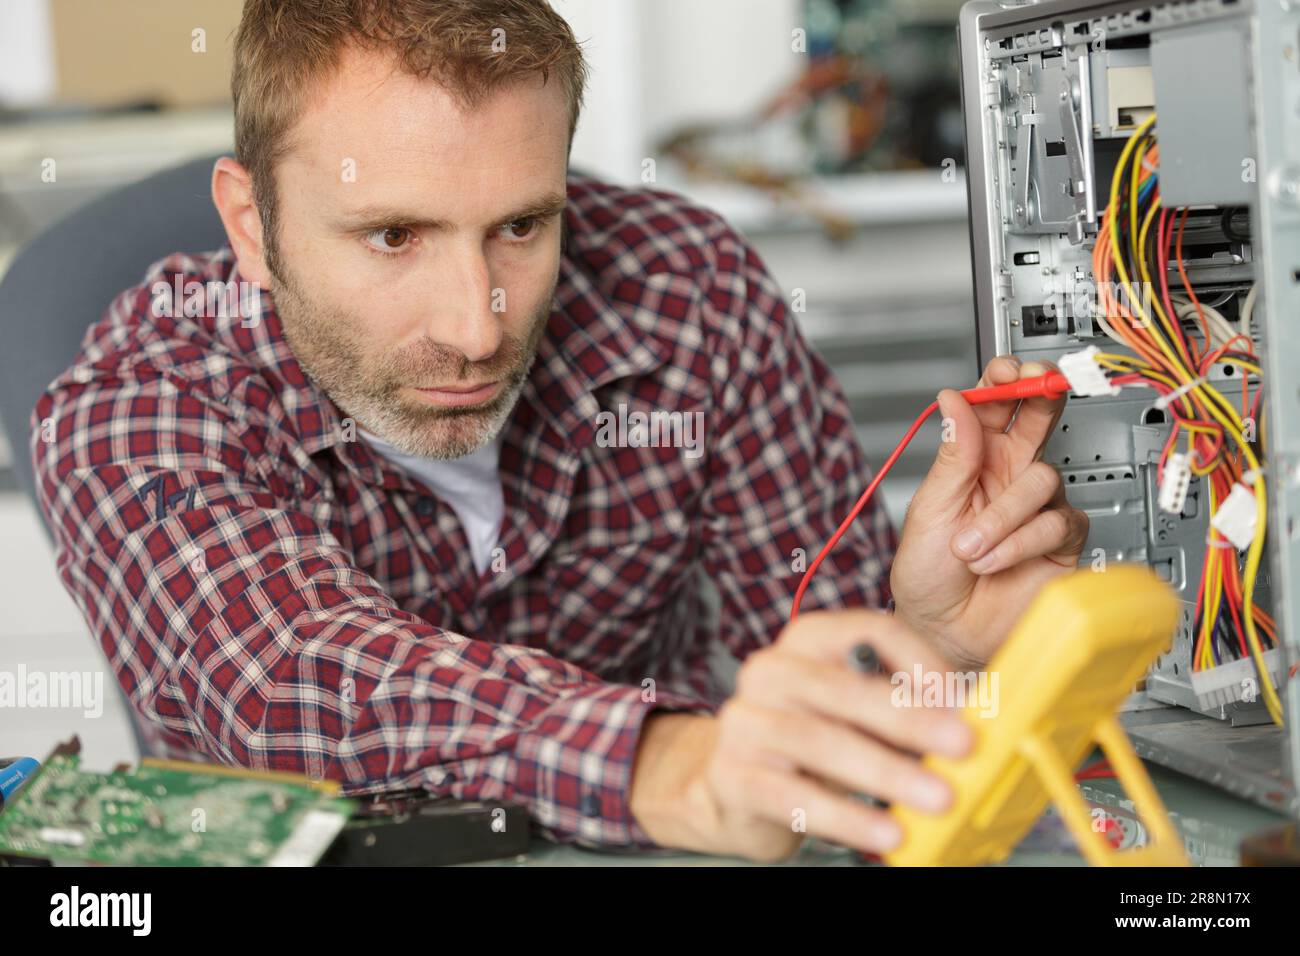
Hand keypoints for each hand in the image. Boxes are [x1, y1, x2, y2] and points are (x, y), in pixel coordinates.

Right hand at [628, 609, 973, 860]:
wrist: (733, 789)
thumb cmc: (811, 746)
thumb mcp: (855, 715)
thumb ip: (902, 710)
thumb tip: (971, 724)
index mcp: (806, 641)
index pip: (868, 630)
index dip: (919, 660)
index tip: (961, 698)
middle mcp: (769, 671)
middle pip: (844, 687)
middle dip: (910, 718)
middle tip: (963, 744)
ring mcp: (744, 721)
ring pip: (820, 741)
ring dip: (888, 771)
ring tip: (937, 798)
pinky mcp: (733, 774)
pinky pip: (795, 796)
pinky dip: (848, 817)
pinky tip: (887, 832)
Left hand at [890, 355, 1088, 667]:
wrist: (943, 632)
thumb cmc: (927, 577)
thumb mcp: (929, 511)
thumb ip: (952, 457)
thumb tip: (955, 400)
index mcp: (974, 463)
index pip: (996, 408)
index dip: (1005, 381)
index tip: (1007, 368)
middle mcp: (1008, 479)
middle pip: (1040, 421)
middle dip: (1042, 397)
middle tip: (1040, 383)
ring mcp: (1036, 510)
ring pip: (1043, 479)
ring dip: (1001, 515)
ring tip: (968, 545)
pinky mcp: (1060, 544)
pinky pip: (1057, 524)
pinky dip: (1021, 542)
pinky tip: (993, 559)